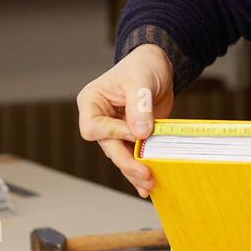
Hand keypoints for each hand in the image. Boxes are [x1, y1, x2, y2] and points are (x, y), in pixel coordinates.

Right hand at [77, 44, 174, 197]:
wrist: (159, 66)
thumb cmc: (143, 66)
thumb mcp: (140, 81)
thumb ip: (139, 106)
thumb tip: (140, 133)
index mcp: (92, 102)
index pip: (93, 128)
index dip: (113, 133)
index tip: (135, 133)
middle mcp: (100, 119)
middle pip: (108, 147)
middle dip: (126, 162)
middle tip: (144, 173)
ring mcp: (116, 130)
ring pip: (120, 156)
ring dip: (134, 170)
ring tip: (149, 183)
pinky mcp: (132, 137)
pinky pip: (133, 156)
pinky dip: (141, 168)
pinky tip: (148, 185)